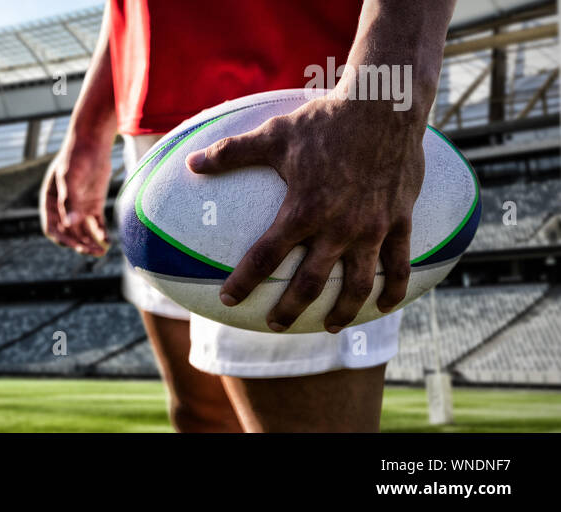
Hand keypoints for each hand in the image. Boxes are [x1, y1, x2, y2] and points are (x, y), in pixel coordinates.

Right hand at [40, 144, 111, 256]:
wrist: (93, 142)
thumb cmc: (76, 156)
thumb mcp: (70, 177)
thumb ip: (70, 201)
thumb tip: (69, 224)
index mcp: (51, 202)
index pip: (52, 228)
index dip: (63, 239)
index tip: (76, 246)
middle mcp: (63, 208)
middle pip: (69, 233)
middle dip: (80, 244)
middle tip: (93, 252)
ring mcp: (79, 207)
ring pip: (83, 232)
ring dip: (91, 242)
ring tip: (102, 252)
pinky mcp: (94, 205)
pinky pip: (96, 224)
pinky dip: (101, 234)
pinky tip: (108, 242)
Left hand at [185, 95, 425, 332]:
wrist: (385, 105)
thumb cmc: (324, 120)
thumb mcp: (273, 134)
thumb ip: (230, 153)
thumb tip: (191, 163)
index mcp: (302, 210)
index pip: (265, 257)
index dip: (244, 282)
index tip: (228, 299)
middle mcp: (337, 227)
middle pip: (310, 284)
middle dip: (289, 310)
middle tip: (275, 325)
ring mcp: (371, 228)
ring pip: (357, 284)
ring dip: (344, 310)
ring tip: (331, 325)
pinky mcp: (398, 221)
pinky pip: (399, 265)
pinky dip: (393, 289)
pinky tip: (385, 305)